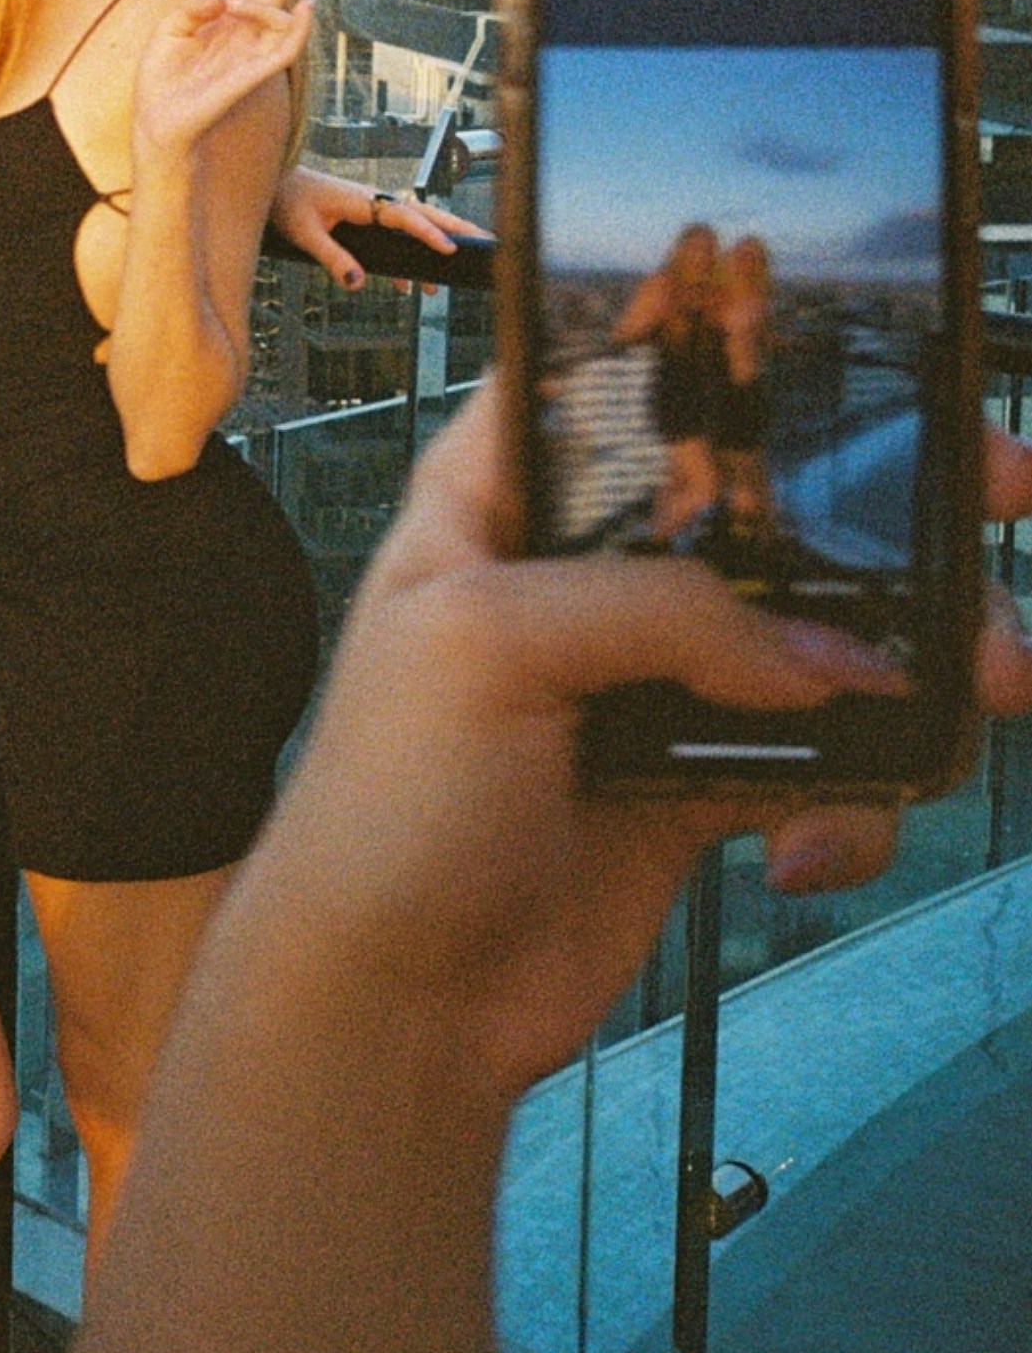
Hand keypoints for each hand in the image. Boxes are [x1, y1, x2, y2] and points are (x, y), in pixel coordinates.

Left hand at [131, 0, 313, 163]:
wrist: (156, 124)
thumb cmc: (161, 84)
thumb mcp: (167, 32)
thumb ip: (192, 8)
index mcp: (224, 25)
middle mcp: (243, 37)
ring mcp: (250, 56)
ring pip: (280, 17)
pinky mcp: (251, 77)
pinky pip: (283, 53)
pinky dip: (297, 31)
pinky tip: (306, 6)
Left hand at [240, 385, 1031, 1109]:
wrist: (395, 1005)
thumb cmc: (382, 808)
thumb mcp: (487, 646)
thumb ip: (663, 613)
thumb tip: (824, 658)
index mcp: (504, 493)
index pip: (626, 373)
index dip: (738, 347)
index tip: (865, 348)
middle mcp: (587, 568)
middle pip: (768, 499)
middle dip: (894, 503)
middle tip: (1002, 490)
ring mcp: (653, 675)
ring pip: (825, 633)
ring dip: (919, 664)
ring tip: (994, 686)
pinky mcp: (701, 778)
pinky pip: (826, 764)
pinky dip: (853, 804)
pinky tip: (802, 854)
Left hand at [272, 162, 485, 289]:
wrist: (271, 181)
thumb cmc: (284, 201)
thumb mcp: (303, 233)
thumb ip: (331, 257)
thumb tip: (357, 284)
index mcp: (361, 200)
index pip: (404, 216)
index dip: (429, 233)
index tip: (450, 250)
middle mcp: (371, 201)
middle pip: (421, 214)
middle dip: (453, 228)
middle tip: (483, 242)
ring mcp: (369, 209)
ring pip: (411, 226)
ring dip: (432, 248)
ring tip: (444, 283)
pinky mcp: (362, 218)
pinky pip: (394, 236)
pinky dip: (405, 258)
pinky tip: (406, 287)